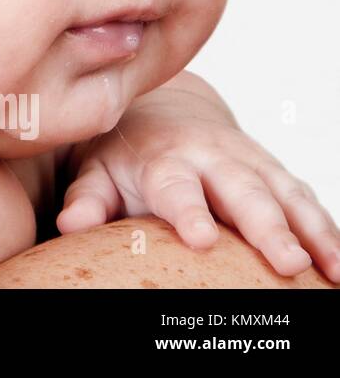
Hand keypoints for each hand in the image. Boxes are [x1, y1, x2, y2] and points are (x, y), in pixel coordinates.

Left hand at [56, 71, 339, 281]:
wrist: (162, 112)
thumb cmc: (124, 154)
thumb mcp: (96, 170)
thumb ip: (87, 198)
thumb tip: (69, 223)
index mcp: (164, 159)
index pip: (176, 186)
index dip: (188, 211)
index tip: (200, 239)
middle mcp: (213, 157)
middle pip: (243, 191)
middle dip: (266, 226)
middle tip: (285, 263)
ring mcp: (250, 163)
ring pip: (286, 195)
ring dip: (312, 231)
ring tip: (332, 270)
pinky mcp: (276, 175)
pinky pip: (306, 201)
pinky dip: (327, 229)